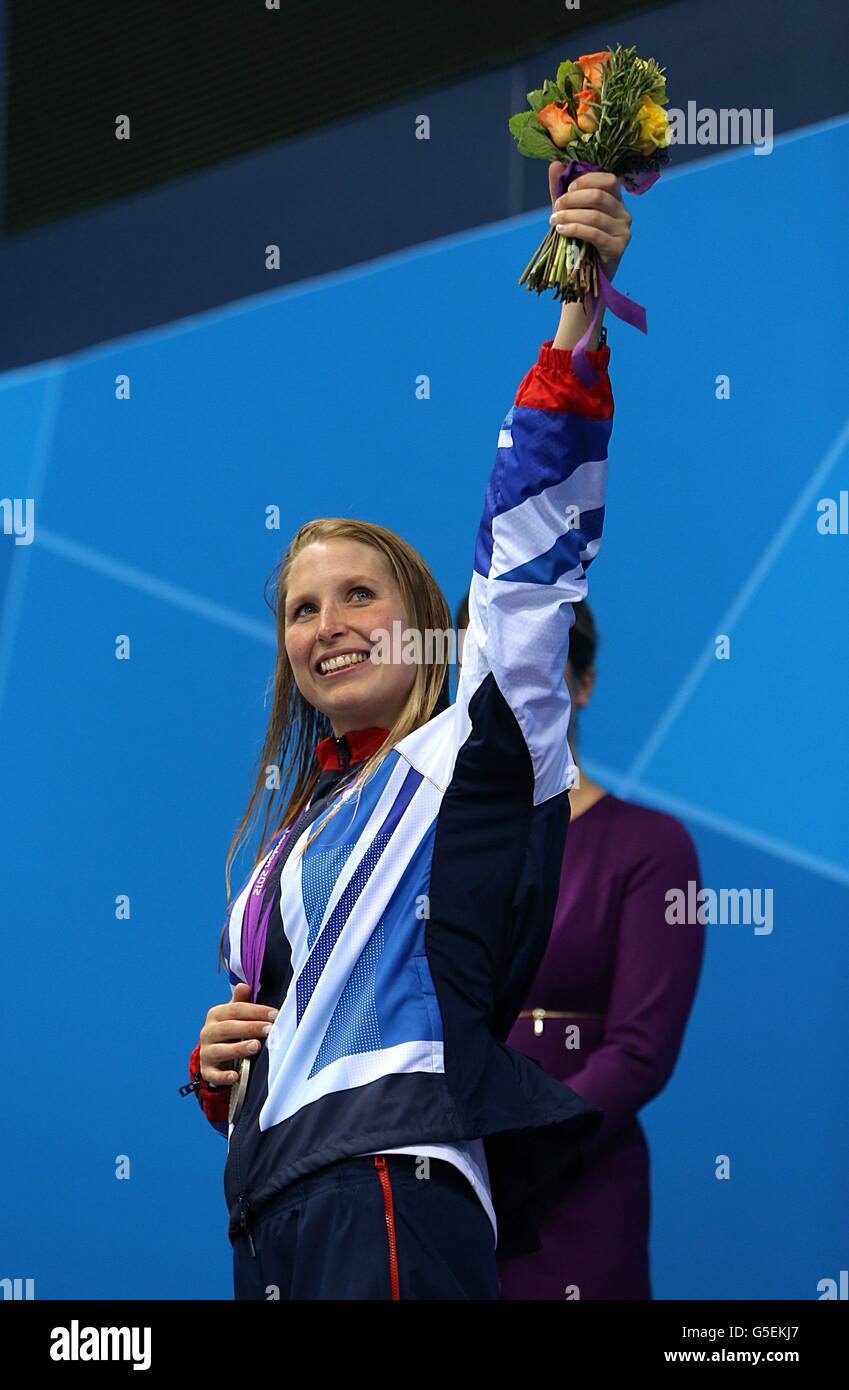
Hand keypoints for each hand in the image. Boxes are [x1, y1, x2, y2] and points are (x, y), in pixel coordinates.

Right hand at [199, 982, 277, 1086]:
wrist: (212, 1054)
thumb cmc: (229, 1031)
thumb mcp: (233, 1014)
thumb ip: (240, 1002)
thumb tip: (244, 985)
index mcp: (215, 1015)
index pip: (236, 1009)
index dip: (256, 1011)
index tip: (275, 1015)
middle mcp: (208, 1032)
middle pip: (229, 1028)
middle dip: (251, 1028)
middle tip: (270, 1029)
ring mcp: (206, 1052)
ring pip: (221, 1050)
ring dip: (239, 1048)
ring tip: (256, 1046)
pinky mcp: (207, 1070)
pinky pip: (214, 1074)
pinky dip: (224, 1076)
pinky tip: (235, 1076)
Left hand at [547, 164, 631, 281]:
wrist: (586, 276)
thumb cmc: (579, 242)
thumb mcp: (570, 213)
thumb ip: (563, 189)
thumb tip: (554, 163)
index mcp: (616, 200)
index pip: (608, 179)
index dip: (586, 180)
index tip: (567, 189)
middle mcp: (624, 213)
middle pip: (598, 196)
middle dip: (572, 200)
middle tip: (555, 209)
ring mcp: (623, 231)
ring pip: (594, 216)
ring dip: (569, 216)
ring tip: (554, 221)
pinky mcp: (618, 248)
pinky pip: (594, 234)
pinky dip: (574, 229)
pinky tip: (561, 231)